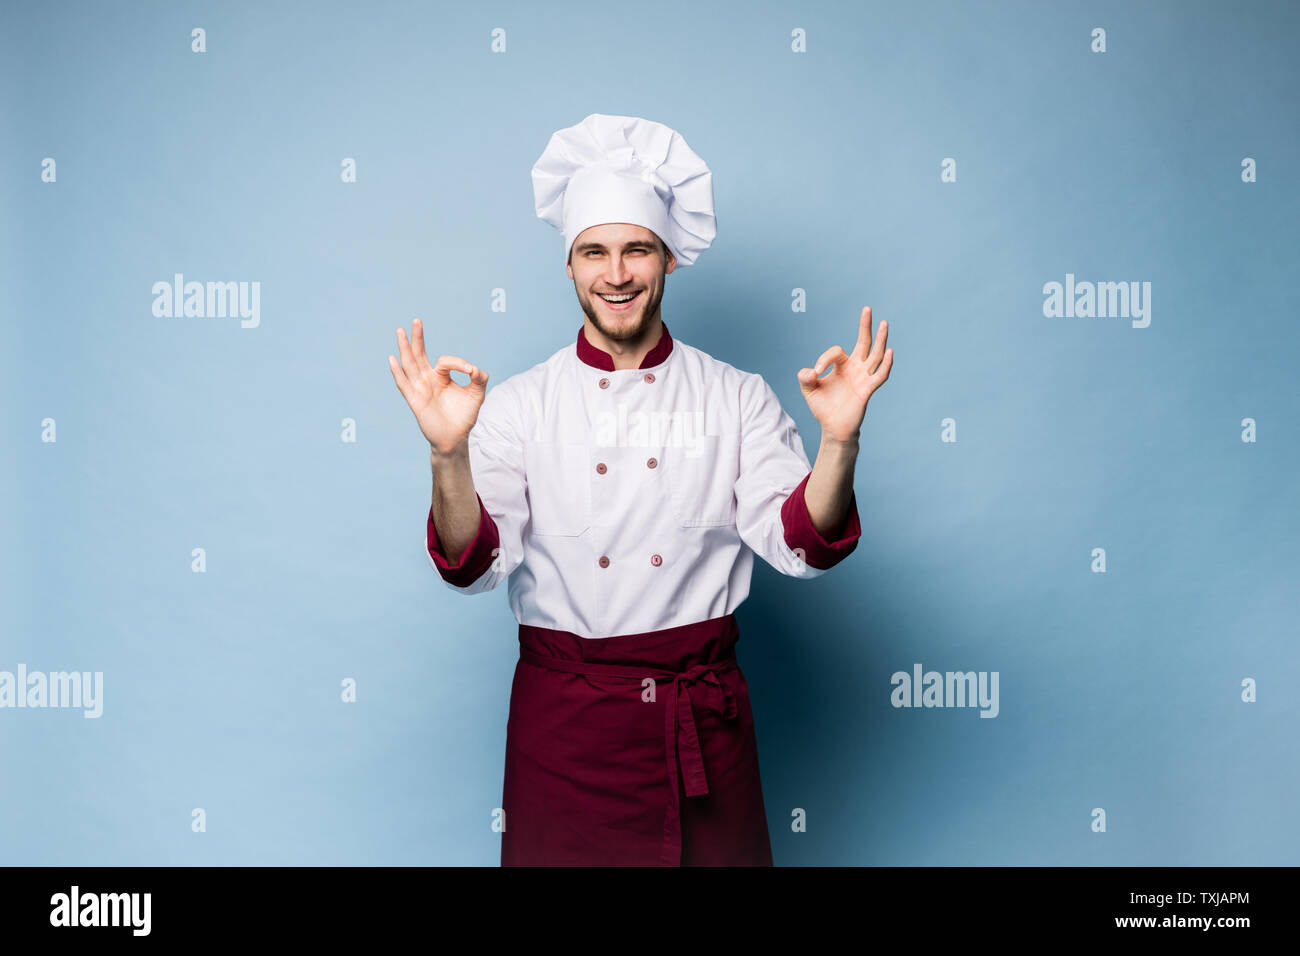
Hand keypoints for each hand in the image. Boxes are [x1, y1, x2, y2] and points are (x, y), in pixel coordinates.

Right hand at [388, 318, 488, 454]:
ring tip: (400, 331)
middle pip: (420, 355)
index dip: (459, 363)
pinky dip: (398, 372)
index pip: (446, 361)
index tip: (471, 371)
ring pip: (410, 365)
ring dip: (405, 348)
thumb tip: (476, 369)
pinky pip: (404, 384)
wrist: (455, 438)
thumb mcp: (476, 396)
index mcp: (441, 377)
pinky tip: (392, 359)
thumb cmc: (463, 417)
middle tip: (416, 320)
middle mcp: (428, 380)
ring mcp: (420, 389)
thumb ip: (480, 380)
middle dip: (418, 338)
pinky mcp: (415, 401)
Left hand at [797, 306, 892, 443]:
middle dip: (865, 326)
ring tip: (884, 323)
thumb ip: (805, 378)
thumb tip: (810, 371)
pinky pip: (880, 376)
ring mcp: (864, 378)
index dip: (824, 358)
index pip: (837, 351)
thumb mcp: (809, 390)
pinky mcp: (868, 390)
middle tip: (867, 308)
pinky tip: (889, 352)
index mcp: (842, 365)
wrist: (832, 427)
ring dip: (881, 340)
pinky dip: (885, 364)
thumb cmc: (823, 407)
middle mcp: (856, 368)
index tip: (815, 372)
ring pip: (875, 355)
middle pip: (864, 342)